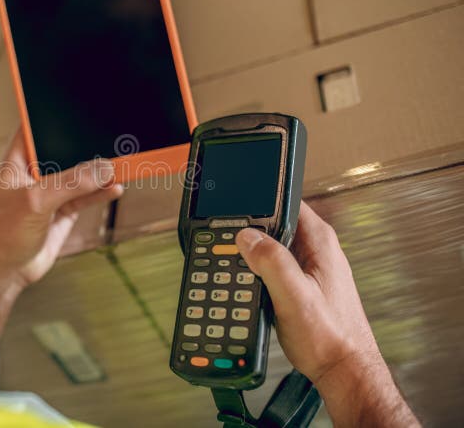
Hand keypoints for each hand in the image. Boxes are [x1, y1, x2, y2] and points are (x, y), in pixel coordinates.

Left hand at [0, 132, 122, 331]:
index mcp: (17, 162)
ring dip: (99, 172)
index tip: (75, 106)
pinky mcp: (64, 211)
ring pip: (80, 175)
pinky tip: (116, 187)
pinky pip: (88, 196)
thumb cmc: (2, 235)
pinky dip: (102, 192)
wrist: (6, 272)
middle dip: (84, 145)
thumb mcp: (35, 202)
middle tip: (107, 137)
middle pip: (64, 150)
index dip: (50, 115)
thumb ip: (70, 184)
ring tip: (120, 164)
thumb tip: (101, 169)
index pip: (33, 128)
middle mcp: (34, 174)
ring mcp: (51, 193)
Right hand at [235, 202, 418, 426]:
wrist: (343, 371)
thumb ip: (272, 261)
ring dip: (253, 256)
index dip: (260, 204)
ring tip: (240, 269)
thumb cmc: (330, 338)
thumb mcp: (294, 296)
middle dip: (251, 233)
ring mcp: (310, 267)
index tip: (237, 214)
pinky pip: (274, 266)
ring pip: (272, 247)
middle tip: (232, 247)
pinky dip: (259, 272)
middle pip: (274, 224)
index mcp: (320, 242)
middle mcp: (317, 250)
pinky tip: (250, 287)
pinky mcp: (302, 283)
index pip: (286, 203)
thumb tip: (247, 236)